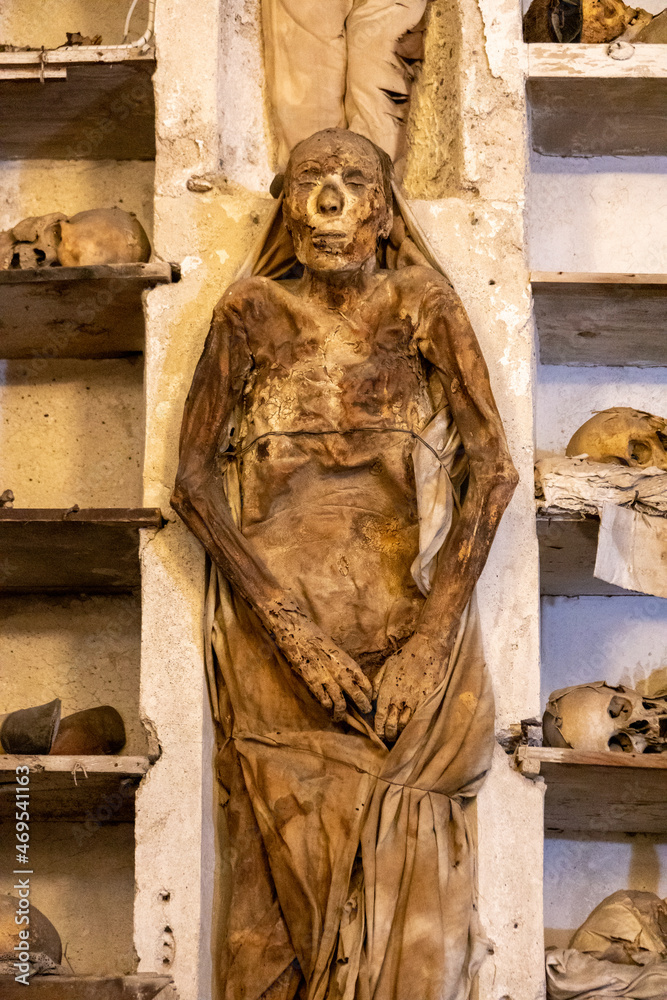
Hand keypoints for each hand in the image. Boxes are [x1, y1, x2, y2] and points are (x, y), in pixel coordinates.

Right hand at [263, 598, 372, 720]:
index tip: (369, 699)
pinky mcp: (312, 682)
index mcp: (348, 662)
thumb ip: (343, 665)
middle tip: (364, 714)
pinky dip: (327, 707)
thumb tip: (349, 679)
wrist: (296, 631)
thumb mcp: (335, 650)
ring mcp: (327, 678)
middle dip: (362, 706)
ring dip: (342, 713)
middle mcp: (340, 672)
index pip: (365, 683)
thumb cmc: (316, 638)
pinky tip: (328, 709)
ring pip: (340, 703)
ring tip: (342, 717)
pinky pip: (324, 700)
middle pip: (357, 696)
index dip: (369, 694)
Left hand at [374, 632, 450, 741]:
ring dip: (402, 734)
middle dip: (389, 735)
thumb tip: (371, 700)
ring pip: (407, 725)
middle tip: (389, 740)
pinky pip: (421, 719)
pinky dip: (416, 727)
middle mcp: (400, 698)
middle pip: (393, 725)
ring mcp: (416, 700)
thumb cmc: (407, 655)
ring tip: (401, 738)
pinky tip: (414, 730)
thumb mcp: (386, 666)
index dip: (378, 730)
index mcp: (387, 690)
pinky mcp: (429, 700)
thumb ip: (377, 684)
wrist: (429, 646)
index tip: (378, 736)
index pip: (380, 717)